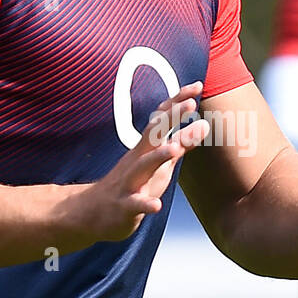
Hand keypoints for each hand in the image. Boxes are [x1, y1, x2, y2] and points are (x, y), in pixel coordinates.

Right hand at [78, 82, 209, 242]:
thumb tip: (204, 124)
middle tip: (190, 104)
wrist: (92, 212)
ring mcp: (129, 182)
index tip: (197, 85)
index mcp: (146, 148)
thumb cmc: (133, 184)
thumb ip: (182, 144)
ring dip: (157, 156)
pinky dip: (145, 203)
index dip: (178, 102)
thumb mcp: (160, 162)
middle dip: (169, 118)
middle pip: (152, 134)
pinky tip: (156, 205)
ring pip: (142, 166)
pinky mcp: (124, 206)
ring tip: (174, 149)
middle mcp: (136, 160)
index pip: (161, 119)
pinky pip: (135, 204)